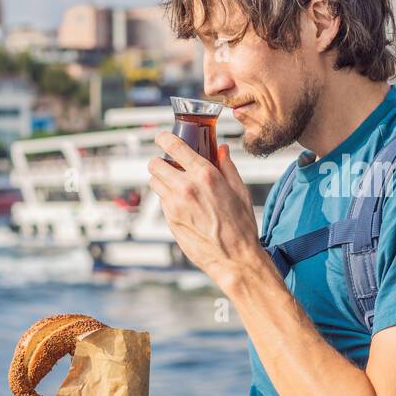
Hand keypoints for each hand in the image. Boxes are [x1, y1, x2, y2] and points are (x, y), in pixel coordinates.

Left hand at [146, 135, 264, 288]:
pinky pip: (161, 201)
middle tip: (169, 164)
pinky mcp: (170, 220)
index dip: (164, 138)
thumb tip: (222, 149)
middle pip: (155, 164)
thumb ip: (227, 166)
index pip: (174, 146)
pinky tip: (182, 203)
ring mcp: (174, 205)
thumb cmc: (241, 227)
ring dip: (161, 179)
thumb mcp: (240, 191)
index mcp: (205, 175)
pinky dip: (167, 198)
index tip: (162, 137)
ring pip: (154, 182)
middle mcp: (186, 188)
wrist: (234, 258)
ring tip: (174, 184)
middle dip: (161, 161)